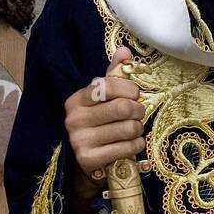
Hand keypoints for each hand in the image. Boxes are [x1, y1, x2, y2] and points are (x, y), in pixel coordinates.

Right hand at [64, 46, 144, 192]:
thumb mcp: (104, 100)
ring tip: (134, 131)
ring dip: (138, 130)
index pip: (108, 85)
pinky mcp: (88, 159)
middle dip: (138, 111)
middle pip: (122, 108)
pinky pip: (126, 148)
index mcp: (77, 99)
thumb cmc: (100, 125)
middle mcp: (74, 118)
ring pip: (128, 129)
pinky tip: (133, 144)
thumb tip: (125, 50)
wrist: (87, 162)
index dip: (130, 89)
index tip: (135, 95)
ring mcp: (79, 140)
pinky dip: (137, 146)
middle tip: (139, 114)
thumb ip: (114, 75)